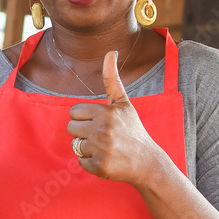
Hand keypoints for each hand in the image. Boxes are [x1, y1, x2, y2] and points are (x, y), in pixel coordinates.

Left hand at [66, 51, 160, 185]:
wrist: (147, 162)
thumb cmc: (133, 130)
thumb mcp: (124, 103)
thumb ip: (112, 79)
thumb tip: (110, 51)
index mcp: (106, 112)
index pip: (74, 112)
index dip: (84, 117)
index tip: (99, 122)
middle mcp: (102, 130)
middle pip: (71, 128)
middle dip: (83, 132)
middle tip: (102, 136)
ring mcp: (101, 149)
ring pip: (76, 145)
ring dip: (88, 148)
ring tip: (106, 148)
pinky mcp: (100, 167)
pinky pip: (81, 162)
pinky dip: (91, 163)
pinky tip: (107, 159)